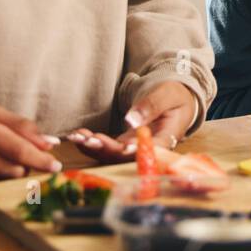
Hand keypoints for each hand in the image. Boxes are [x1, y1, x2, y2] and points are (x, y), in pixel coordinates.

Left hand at [73, 81, 200, 162]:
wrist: (173, 98)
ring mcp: (135, 147)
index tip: (121, 147)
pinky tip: (78, 136)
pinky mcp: (124, 144)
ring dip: (94, 148)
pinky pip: (108, 147)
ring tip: (77, 137)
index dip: (135, 152)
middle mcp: (150, 148)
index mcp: (166, 137)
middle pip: (127, 156)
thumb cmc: (174, 95)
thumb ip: (151, 105)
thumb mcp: (167, 94)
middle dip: (106, 149)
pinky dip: (92, 143)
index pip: (151, 150)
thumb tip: (132, 121)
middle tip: (88, 139)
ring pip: (114, 154)